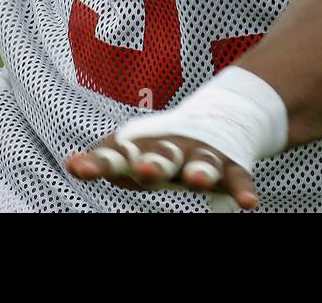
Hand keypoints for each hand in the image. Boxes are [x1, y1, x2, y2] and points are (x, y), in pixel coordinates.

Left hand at [65, 132, 259, 207]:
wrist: (215, 117)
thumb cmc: (160, 147)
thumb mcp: (132, 154)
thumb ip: (105, 161)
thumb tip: (71, 162)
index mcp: (142, 148)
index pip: (116, 156)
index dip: (97, 162)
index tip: (77, 168)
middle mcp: (172, 149)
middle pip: (161, 157)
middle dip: (152, 164)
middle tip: (144, 170)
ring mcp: (202, 155)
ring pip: (202, 163)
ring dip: (200, 171)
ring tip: (197, 181)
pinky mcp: (230, 165)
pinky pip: (238, 178)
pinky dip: (243, 190)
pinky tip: (250, 204)